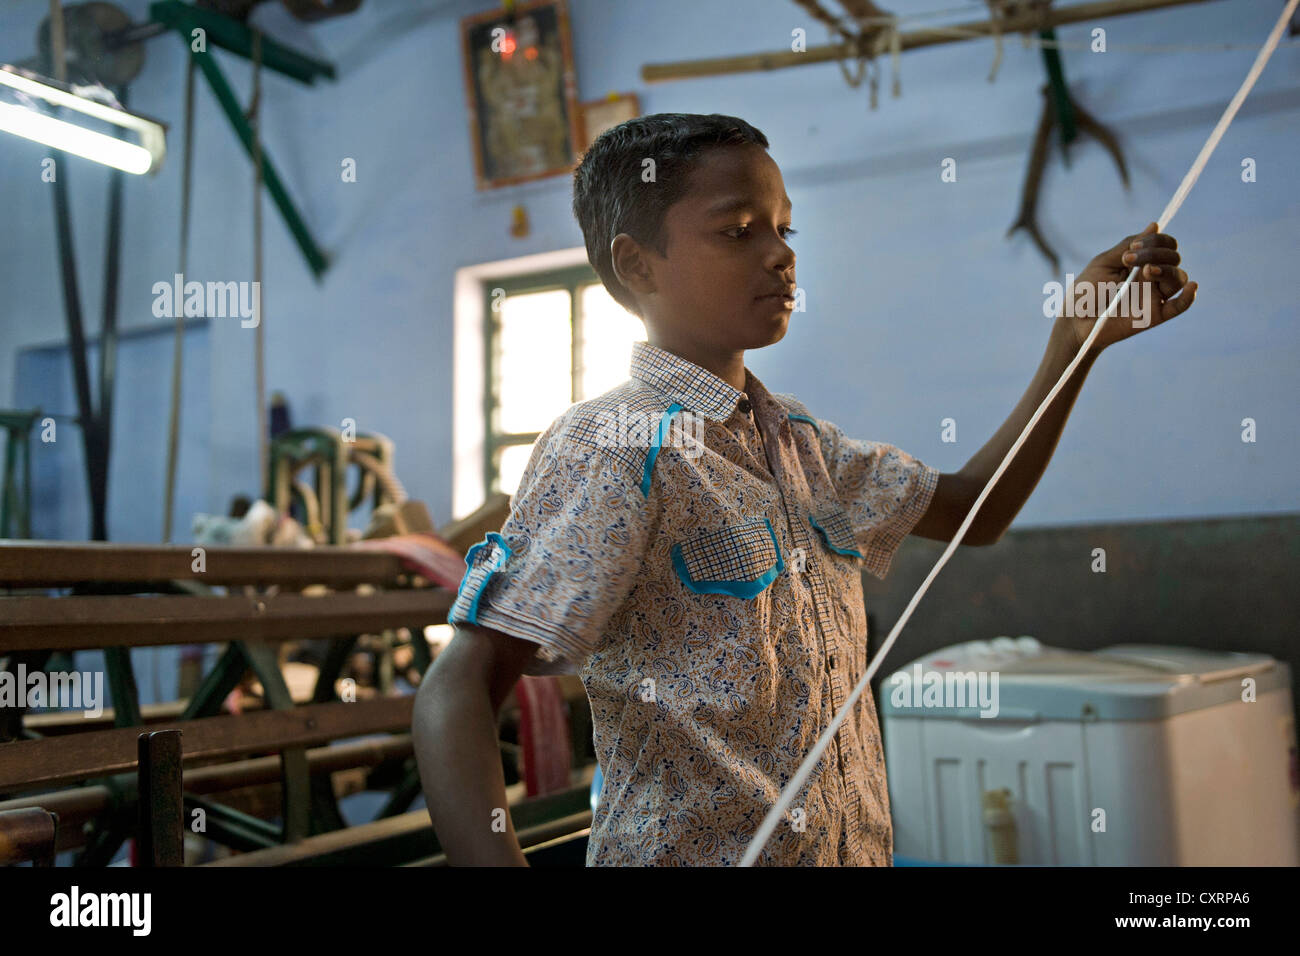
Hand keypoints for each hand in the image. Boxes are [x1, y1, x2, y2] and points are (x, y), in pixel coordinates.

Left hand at [1063, 222, 1197, 355]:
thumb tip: (1155, 225)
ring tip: (1147, 270)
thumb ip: (1128, 246)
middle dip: (1155, 252)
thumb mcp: (1104, 263)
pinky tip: (1191, 287)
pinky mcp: (1155, 315)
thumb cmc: (1086, 291)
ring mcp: (1155, 295)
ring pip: (1179, 277)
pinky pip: (1180, 306)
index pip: (1164, 244)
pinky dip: (1189, 296)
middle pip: (1173, 257)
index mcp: (1141, 262)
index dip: (1155, 240)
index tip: (1132, 247)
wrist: (1075, 321)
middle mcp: (1152, 277)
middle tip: (1128, 259)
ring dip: (1167, 269)